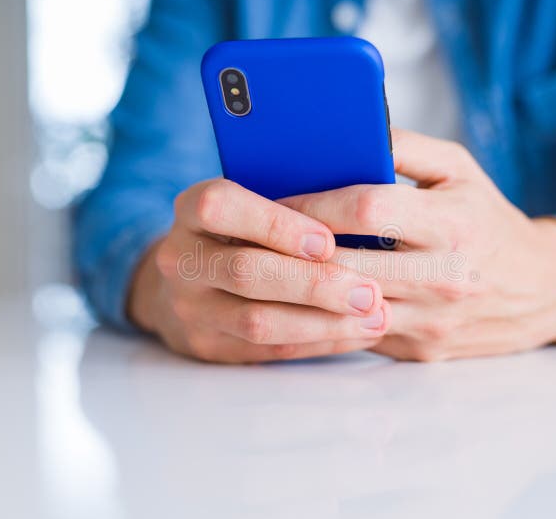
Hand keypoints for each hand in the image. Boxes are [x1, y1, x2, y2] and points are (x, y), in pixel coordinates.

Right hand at [128, 179, 390, 362]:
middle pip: (246, 273)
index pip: (220, 207)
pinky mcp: (208, 345)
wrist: (188, 281)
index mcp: (191, 209)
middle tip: (369, 291)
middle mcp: (180, 259)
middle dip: (314, 284)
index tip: (326, 241)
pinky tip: (358, 332)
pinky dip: (321, 341)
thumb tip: (362, 212)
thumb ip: (290, 206)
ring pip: (259, 322)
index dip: (274, 225)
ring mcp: (190, 307)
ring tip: (375, 316)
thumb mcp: (251, 205)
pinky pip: (271, 350)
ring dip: (324, 322)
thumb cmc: (240, 232)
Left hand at [280, 129, 555, 360]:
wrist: (539, 289)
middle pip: (347, 263)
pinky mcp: (421, 349)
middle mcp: (444, 277)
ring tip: (261, 267)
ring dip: (298, 288)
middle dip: (293, 249)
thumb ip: (407, 148)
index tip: (277, 196)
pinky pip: (357, 335)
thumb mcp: (461, 171)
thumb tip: (352, 130)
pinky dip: (321, 318)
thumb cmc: (490, 221)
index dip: (316, 202)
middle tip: (252, 234)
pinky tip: (292, 301)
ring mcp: (431, 320)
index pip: (369, 209)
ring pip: (345, 308)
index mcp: (453, 223)